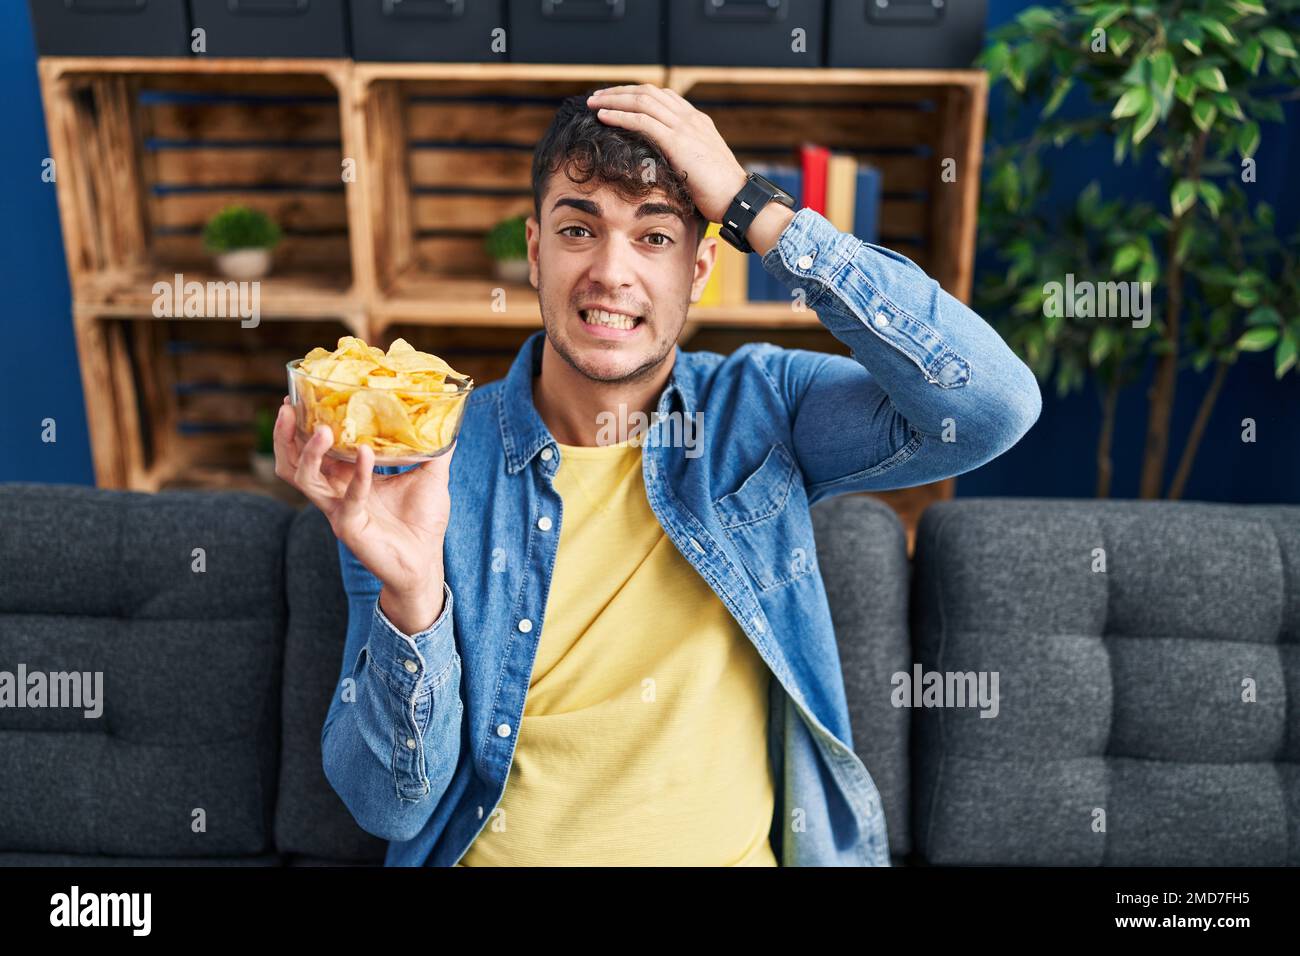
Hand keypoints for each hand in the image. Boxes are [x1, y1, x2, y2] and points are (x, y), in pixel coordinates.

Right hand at [273, 396, 452, 626]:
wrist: (425, 563)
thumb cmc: (423, 522)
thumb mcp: (430, 476)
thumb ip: (435, 447)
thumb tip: (449, 416)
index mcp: (346, 478)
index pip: (313, 449)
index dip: (302, 426)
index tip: (300, 396)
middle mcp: (335, 493)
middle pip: (292, 463)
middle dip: (285, 436)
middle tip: (289, 408)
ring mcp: (338, 510)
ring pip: (305, 479)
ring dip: (310, 452)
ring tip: (322, 428)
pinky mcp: (350, 527)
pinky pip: (348, 497)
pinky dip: (358, 474)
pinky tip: (364, 452)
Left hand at [586, 85, 747, 223]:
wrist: (739, 200)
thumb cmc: (720, 194)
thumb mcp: (700, 169)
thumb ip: (684, 159)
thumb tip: (666, 167)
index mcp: (697, 122)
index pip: (662, 97)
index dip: (636, 95)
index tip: (616, 100)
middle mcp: (691, 118)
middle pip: (648, 92)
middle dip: (619, 92)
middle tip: (597, 97)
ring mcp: (685, 127)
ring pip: (642, 101)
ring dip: (614, 100)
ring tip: (593, 103)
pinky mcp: (678, 142)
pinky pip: (642, 121)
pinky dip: (620, 116)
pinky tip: (603, 117)